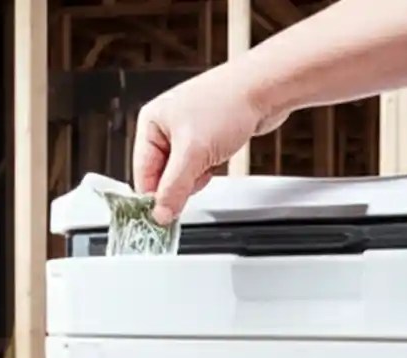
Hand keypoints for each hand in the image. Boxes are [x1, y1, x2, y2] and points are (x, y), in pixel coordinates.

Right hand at [132, 65, 285, 224]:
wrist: (264, 89)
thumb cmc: (226, 106)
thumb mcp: (194, 153)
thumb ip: (174, 188)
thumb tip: (160, 214)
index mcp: (151, 123)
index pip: (142, 172)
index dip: (153, 196)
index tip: (162, 219)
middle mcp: (166, 126)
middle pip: (163, 175)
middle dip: (181, 183)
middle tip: (197, 176)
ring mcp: (187, 132)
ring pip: (184, 173)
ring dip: (197, 176)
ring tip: (212, 158)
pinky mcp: (207, 137)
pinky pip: (201, 165)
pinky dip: (209, 168)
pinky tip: (220, 155)